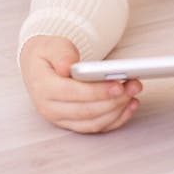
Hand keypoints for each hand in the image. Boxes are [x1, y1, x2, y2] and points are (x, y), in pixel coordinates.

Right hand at [20, 35, 142, 133]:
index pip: (74, 94)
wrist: (40, 66)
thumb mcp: (52, 46)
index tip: (118, 85)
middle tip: (133, 86)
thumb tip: (67, 66)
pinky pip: (96, 127)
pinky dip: (115, 119)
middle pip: (86, 111)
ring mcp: (61, 119)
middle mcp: (51, 108)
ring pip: (93, 122)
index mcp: (44, 88)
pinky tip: (129, 106)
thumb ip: (61, 54)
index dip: (97, 91)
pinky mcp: (72, 124)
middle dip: (114, 100)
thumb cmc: (49, 54)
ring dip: (118, 110)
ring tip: (134, 92)